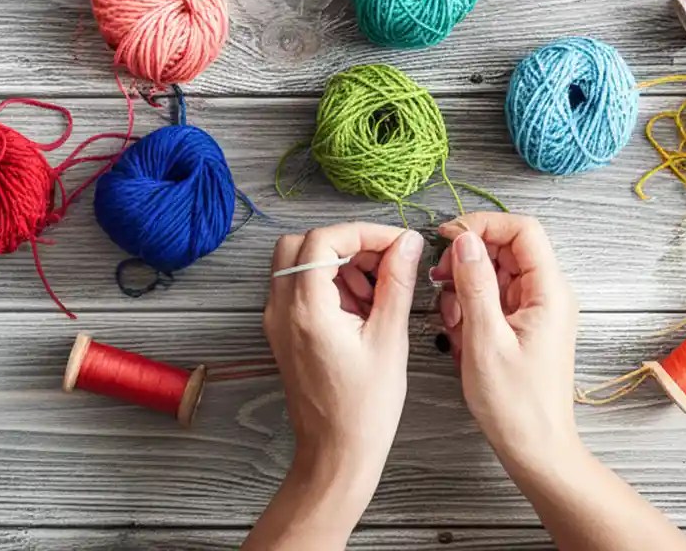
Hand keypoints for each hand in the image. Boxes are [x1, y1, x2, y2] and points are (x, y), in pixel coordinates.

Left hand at [264, 223, 423, 506]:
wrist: (336, 454)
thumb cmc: (364, 408)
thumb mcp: (389, 339)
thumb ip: (397, 283)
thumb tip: (407, 243)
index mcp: (307, 310)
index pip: (324, 240)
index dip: (363, 232)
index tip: (396, 243)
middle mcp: (281, 310)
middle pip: (302, 244)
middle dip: (346, 243)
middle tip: (383, 261)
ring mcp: (277, 322)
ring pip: (298, 263)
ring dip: (338, 263)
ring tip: (377, 291)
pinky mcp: (283, 333)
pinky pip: (299, 288)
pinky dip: (329, 284)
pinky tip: (362, 308)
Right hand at [431, 213, 581, 468]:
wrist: (536, 448)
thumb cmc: (516, 405)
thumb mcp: (485, 340)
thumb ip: (475, 284)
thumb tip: (464, 240)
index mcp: (549, 292)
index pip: (523, 230)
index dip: (484, 224)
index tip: (449, 236)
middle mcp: (548, 295)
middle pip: (506, 249)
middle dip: (468, 259)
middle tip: (441, 280)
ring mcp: (536, 311)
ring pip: (496, 274)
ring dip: (466, 287)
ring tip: (452, 319)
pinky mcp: (524, 327)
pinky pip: (494, 299)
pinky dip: (471, 309)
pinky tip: (460, 334)